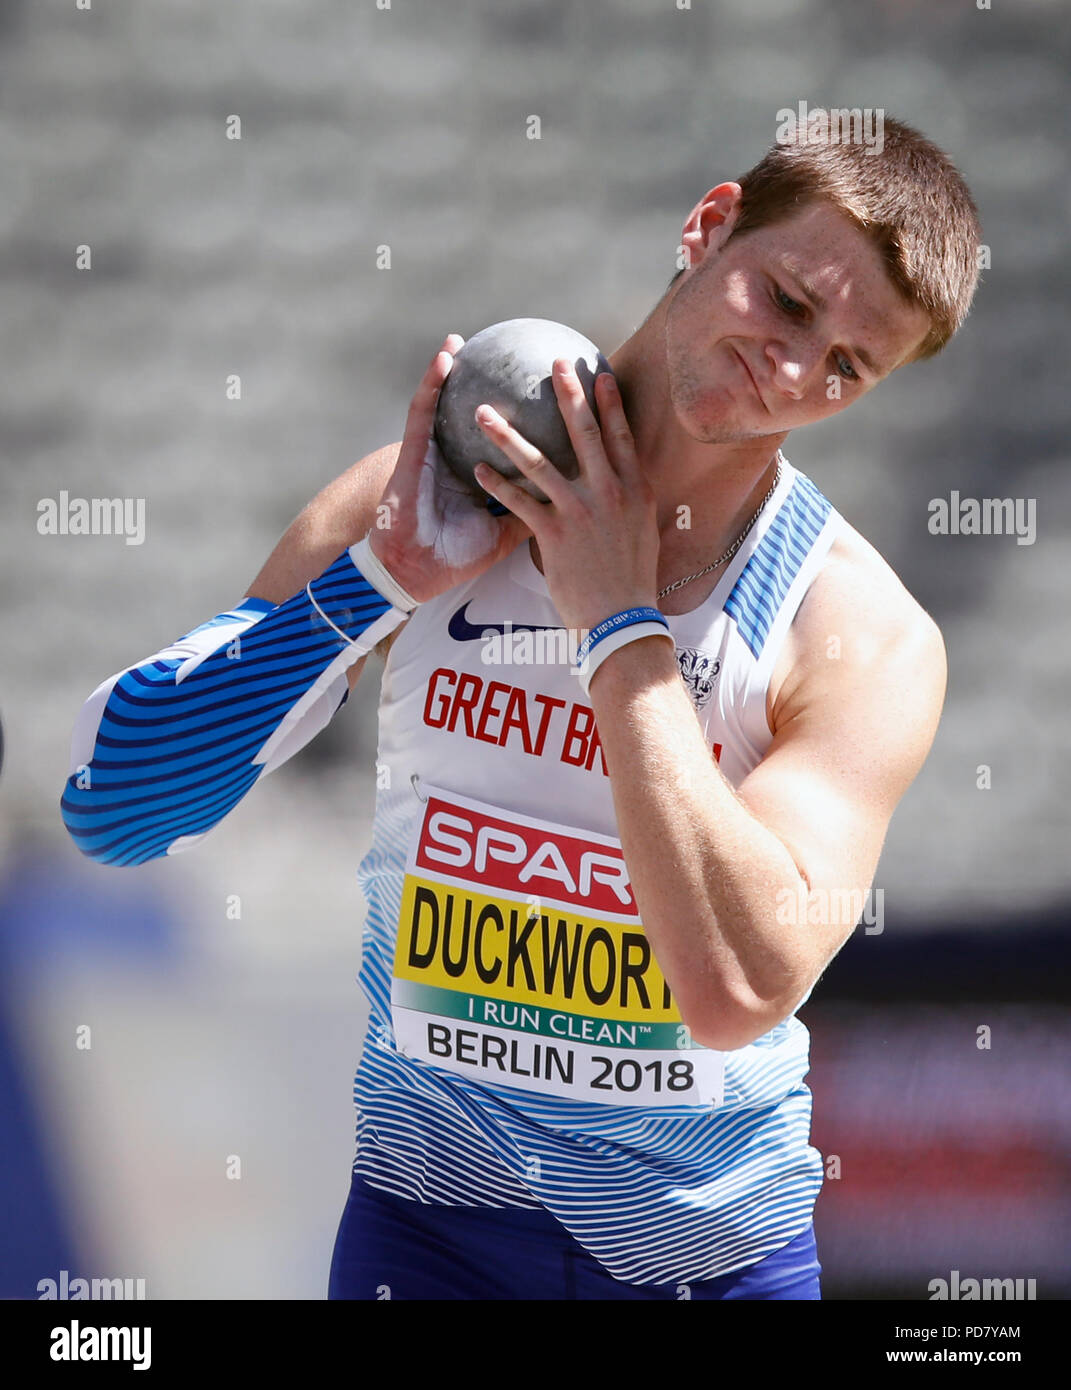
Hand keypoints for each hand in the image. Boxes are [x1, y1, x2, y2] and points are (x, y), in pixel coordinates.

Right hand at [369, 335, 531, 602]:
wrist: (416, 573)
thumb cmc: (452, 559)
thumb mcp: (503, 535)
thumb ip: (530, 515)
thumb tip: (567, 505)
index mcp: (477, 476)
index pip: (500, 439)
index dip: (519, 415)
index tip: (542, 389)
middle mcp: (454, 458)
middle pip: (473, 415)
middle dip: (485, 381)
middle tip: (503, 354)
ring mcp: (433, 453)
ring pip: (444, 403)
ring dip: (452, 369)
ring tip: (463, 340)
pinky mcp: (414, 453)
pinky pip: (423, 411)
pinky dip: (432, 383)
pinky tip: (445, 358)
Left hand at [472, 361, 659, 631]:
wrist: (622, 619)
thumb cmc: (631, 580)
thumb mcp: (643, 533)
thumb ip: (631, 502)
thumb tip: (626, 484)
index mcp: (634, 490)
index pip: (620, 435)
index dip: (609, 402)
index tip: (599, 371)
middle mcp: (609, 493)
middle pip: (584, 433)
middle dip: (568, 394)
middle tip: (553, 364)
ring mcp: (580, 512)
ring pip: (539, 462)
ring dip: (508, 434)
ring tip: (484, 412)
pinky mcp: (554, 535)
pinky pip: (519, 501)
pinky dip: (496, 484)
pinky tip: (477, 469)